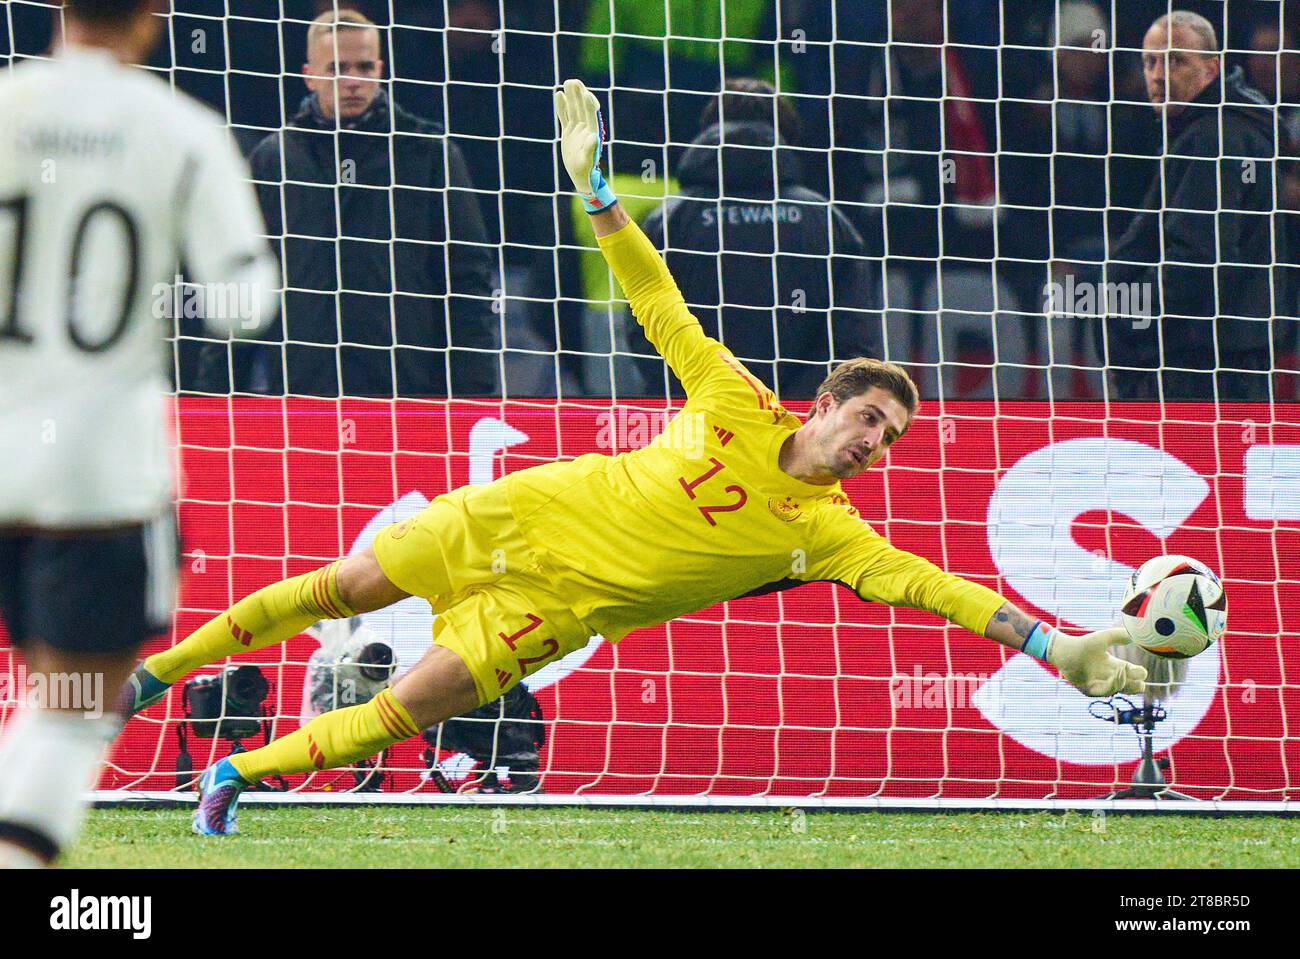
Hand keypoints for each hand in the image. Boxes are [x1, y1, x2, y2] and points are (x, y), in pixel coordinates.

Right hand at [554, 78, 617, 213]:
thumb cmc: (586, 170)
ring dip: (571, 96)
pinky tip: (558, 94)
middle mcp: (585, 127)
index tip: (585, 92)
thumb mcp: (587, 161)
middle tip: (574, 81)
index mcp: (592, 131)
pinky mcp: (569, 131)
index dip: (588, 102)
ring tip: (567, 82)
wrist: (581, 176)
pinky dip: (561, 106)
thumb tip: (594, 137)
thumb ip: (590, 149)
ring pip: (573, 109)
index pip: (590, 113)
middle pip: (581, 107)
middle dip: (578, 94)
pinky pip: (564, 116)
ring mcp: (576, 128)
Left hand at [1048, 626, 1146, 697]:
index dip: (1139, 673)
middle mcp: (1112, 678)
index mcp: (1117, 667)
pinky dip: (1113, 684)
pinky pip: (1107, 692)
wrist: (1064, 650)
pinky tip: (1114, 674)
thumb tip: (1134, 636)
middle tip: (1128, 671)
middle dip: (1137, 682)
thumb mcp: (1104, 638)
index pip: (1138, 676)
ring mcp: (1102, 686)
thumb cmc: (1083, 644)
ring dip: (1125, 681)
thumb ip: (1119, 635)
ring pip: (1123, 691)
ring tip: (1121, 669)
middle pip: (1136, 688)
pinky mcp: (1091, 691)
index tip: (1130, 665)